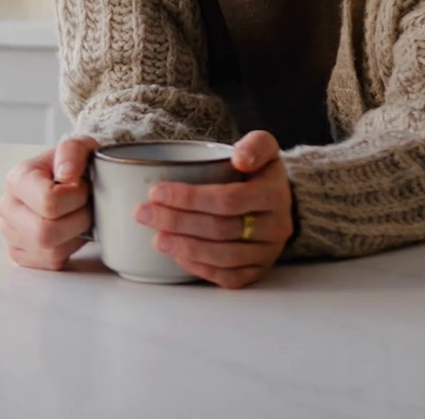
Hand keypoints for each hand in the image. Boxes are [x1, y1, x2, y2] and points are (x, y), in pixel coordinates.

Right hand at [0, 135, 97, 270]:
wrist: (70, 180)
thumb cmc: (73, 166)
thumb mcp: (79, 146)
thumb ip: (73, 151)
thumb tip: (67, 175)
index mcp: (17, 179)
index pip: (49, 201)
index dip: (77, 197)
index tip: (83, 186)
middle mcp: (8, 207)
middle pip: (46, 232)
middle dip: (77, 221)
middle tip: (85, 206)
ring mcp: (11, 233)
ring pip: (50, 251)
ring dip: (75, 236)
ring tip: (78, 217)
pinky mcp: (20, 253)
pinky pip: (50, 263)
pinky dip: (68, 250)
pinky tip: (69, 231)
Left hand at [136, 130, 292, 288]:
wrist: (281, 202)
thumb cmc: (260, 173)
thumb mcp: (263, 148)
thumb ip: (255, 145)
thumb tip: (239, 159)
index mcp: (274, 194)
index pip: (228, 199)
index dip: (189, 198)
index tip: (156, 192)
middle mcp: (275, 227)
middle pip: (220, 229)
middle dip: (177, 222)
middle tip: (143, 214)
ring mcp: (268, 253)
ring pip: (223, 256)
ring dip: (185, 247)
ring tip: (156, 238)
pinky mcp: (259, 271)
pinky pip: (229, 277)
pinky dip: (201, 268)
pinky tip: (178, 256)